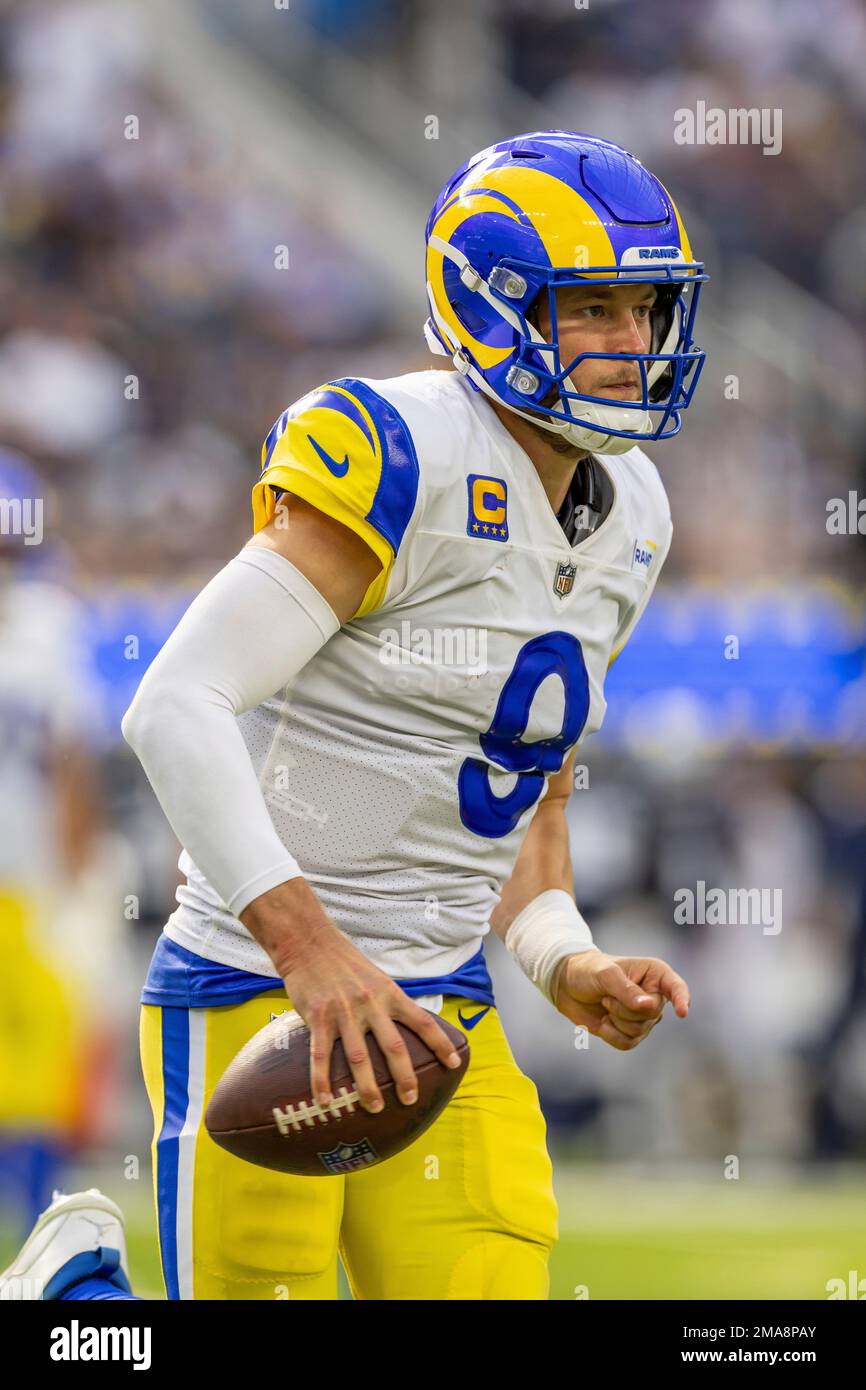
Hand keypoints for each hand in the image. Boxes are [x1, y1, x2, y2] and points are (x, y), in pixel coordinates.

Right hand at [241, 877, 463, 1112]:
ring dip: (368, 1087)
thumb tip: (406, 1025)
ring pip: (359, 1058)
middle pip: (394, 1047)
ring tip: (374, 1108)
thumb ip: (389, 1002)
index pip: (422, 1021)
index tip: (454, 1064)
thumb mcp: (376, 978)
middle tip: (410, 1100)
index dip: (440, 1044)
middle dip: (405, 1077)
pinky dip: (322, 1082)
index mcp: (389, 994)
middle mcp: (371, 1004)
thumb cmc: (344, 962)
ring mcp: (344, 1012)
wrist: (309, 943)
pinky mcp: (318, 1018)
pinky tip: (325, 1102)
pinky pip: (321, 1056)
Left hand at [554, 951, 689, 1050]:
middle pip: (652, 1014)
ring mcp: (643, 1016)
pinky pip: (628, 1044)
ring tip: (605, 1003)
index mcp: (654, 973)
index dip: (682, 999)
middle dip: (625, 1009)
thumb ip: (626, 990)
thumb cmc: (589, 970)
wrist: (567, 985)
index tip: (682, 1012)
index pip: (676, 987)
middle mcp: (654, 995)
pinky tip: (603, 1022)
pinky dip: (611, 1035)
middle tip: (607, 996)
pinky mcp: (630, 1032)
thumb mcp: (605, 975)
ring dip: (616, 1020)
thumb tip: (647, 1006)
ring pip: (640, 1031)